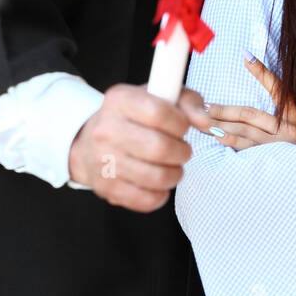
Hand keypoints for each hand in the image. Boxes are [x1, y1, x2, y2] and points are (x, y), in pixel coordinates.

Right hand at [68, 83, 202, 212]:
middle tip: (182, 151)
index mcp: (120, 99)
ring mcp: (102, 160)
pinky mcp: (105, 187)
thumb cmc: (135, 117)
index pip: (159, 113)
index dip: (180, 124)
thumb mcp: (160, 95)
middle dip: (182, 152)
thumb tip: (205, 121)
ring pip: (156, 177)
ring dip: (175, 174)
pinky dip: (160, 195)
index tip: (182, 128)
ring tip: (173, 167)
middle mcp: (105, 129)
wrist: (90, 141)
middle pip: (160, 148)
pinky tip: (159, 184)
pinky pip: (145, 200)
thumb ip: (189, 102)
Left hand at [187, 53, 295, 149]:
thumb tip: (254, 103)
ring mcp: (279, 147)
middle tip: (206, 106)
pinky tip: (218, 137)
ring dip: (221, 126)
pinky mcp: (272, 162)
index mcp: (295, 117)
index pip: (278, 89)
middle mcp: (288, 130)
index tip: (246, 56)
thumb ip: (283, 114)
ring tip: (204, 121)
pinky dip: (231, 143)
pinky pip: (246, 151)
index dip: (262, 72)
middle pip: (250, 115)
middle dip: (225, 110)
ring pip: (244, 133)